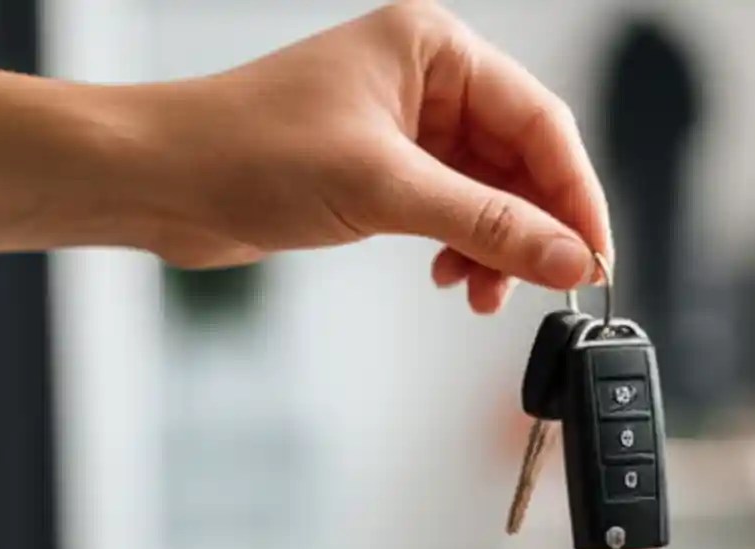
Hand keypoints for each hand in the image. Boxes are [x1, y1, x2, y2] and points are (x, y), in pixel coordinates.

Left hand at [0, 1, 608, 312]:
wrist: (159, 181)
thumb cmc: (245, 148)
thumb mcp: (384, 188)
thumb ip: (488, 225)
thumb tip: (567, 258)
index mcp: (434, 50)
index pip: (539, 121)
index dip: (574, 194)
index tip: (594, 256)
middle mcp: (427, 81)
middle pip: (521, 160)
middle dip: (534, 228)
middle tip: (550, 284)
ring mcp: (408, 127)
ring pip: (490, 193)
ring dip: (498, 248)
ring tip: (485, 293)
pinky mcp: (386, 169)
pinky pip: (455, 210)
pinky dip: (463, 248)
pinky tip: (453, 278)